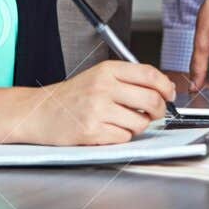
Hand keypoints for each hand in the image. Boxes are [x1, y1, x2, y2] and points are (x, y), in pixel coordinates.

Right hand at [18, 61, 175, 145]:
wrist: (39, 112)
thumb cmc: (71, 97)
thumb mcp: (98, 77)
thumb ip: (128, 80)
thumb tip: (163, 88)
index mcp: (107, 70)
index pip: (149, 74)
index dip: (165, 86)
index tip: (169, 94)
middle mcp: (103, 87)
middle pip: (151, 99)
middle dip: (159, 110)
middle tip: (154, 113)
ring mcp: (97, 110)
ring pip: (140, 122)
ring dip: (137, 126)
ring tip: (120, 121)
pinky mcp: (92, 131)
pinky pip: (124, 137)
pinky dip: (120, 137)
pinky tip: (106, 130)